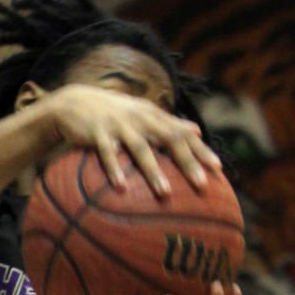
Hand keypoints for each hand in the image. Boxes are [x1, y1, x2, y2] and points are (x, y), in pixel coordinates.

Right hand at [47, 84, 221, 194]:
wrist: (74, 101)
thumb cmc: (114, 114)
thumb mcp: (144, 114)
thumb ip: (170, 123)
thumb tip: (197, 131)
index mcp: (154, 116)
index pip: (184, 133)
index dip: (201, 150)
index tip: (219, 169)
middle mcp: (141, 118)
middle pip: (169, 139)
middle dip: (187, 162)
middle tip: (202, 184)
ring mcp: (119, 125)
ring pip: (141, 148)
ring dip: (154, 171)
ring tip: (165, 192)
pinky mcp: (97, 132)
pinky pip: (107, 153)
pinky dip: (114, 169)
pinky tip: (121, 188)